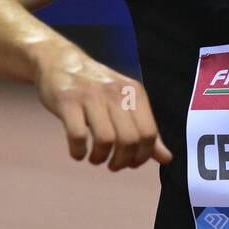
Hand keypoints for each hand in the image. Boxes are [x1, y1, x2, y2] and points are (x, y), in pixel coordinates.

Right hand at [33, 42, 173, 170]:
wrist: (61, 62)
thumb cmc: (97, 88)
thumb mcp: (125, 103)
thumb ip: (145, 131)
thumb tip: (167, 159)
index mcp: (135, 93)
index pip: (149, 133)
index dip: (142, 156)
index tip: (131, 164)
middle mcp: (117, 93)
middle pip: (129, 139)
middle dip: (122, 161)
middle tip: (112, 165)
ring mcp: (91, 96)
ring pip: (106, 140)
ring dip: (100, 158)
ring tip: (95, 158)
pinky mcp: (68, 101)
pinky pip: (78, 135)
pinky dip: (78, 151)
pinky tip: (78, 152)